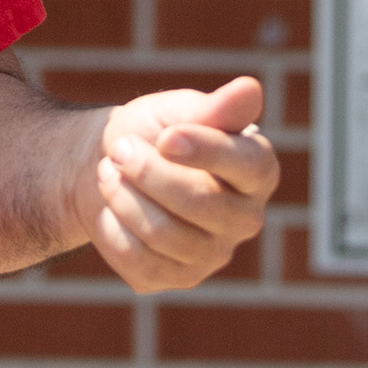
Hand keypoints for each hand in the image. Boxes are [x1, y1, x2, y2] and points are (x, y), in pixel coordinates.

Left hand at [81, 75, 279, 292]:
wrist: (109, 165)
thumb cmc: (154, 132)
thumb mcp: (178, 110)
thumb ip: (214, 107)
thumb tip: (250, 89)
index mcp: (258, 170)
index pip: (247, 166)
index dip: (205, 150)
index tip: (164, 136)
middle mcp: (245, 218)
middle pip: (201, 203)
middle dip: (149, 172)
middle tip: (120, 147)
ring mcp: (214, 254)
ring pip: (165, 234)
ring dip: (124, 196)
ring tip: (109, 170)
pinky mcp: (178, 278)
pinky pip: (138, 260)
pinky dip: (113, 226)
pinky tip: (111, 205)